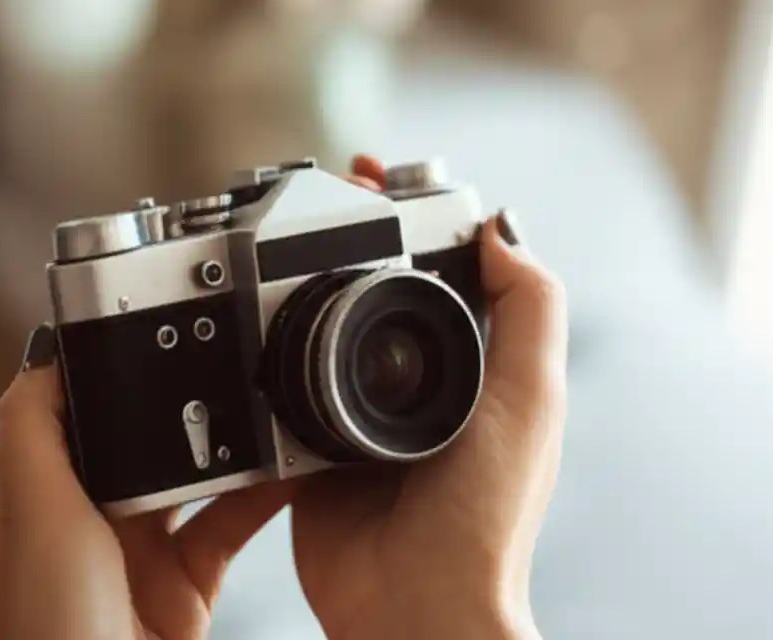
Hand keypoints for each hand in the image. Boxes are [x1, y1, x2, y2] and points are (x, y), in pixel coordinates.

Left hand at [0, 326, 292, 639]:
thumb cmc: (53, 632)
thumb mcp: (33, 515)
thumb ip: (31, 433)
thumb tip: (41, 357)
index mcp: (38, 500)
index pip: (67, 414)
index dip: (102, 372)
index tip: (142, 325)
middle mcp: (85, 523)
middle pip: (135, 441)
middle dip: (176, 403)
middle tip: (220, 361)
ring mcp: (138, 557)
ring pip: (189, 479)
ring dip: (226, 448)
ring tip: (262, 407)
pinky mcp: (185, 589)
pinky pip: (228, 527)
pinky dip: (260, 500)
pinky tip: (286, 473)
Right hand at [291, 156, 567, 639]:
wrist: (415, 608)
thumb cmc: (483, 518)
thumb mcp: (526, 399)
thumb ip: (527, 308)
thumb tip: (499, 223)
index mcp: (472, 365)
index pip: (440, 266)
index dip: (408, 213)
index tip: (370, 175)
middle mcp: (416, 384)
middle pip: (373, 287)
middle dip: (340, 234)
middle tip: (307, 194)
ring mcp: (358, 416)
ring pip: (322, 332)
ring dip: (295, 286)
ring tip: (267, 239)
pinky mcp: (307, 451)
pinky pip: (281, 392)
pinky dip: (266, 358)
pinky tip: (245, 321)